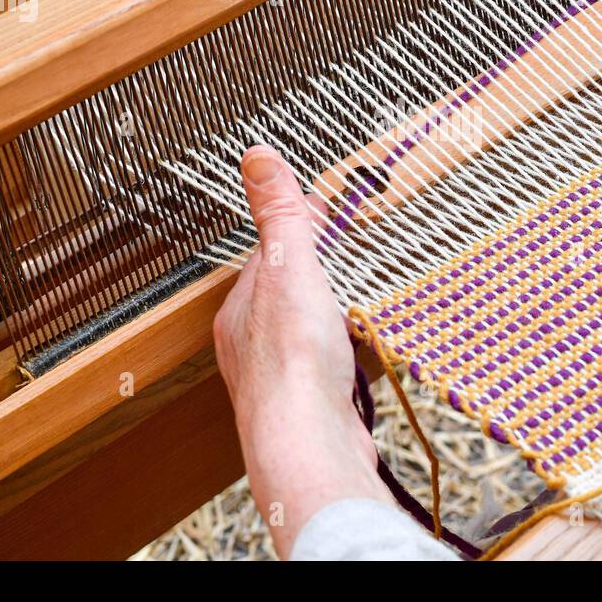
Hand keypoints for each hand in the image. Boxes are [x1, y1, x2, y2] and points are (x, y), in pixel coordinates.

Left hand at [213, 145, 390, 558]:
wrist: (310, 444)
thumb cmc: (293, 363)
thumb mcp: (289, 269)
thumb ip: (280, 216)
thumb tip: (257, 157)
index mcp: (240, 309)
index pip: (268, 255)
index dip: (297, 229)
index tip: (323, 208)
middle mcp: (252, 346)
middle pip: (288, 295)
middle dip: (317, 273)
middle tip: (346, 249)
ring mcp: (283, 380)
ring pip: (309, 335)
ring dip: (334, 317)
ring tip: (358, 299)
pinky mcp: (314, 407)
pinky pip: (331, 371)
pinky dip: (347, 357)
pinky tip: (362, 356)